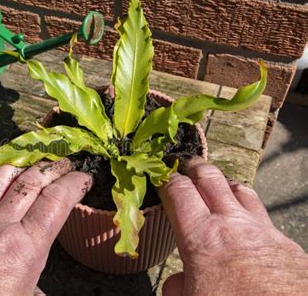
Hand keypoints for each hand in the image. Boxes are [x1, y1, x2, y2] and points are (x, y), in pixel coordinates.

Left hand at [0, 158, 91, 294]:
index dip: (74, 183)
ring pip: (3, 180)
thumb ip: (36, 289)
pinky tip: (2, 179)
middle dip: (52, 168)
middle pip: (31, 183)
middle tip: (66, 164)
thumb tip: (37, 291)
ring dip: (25, 167)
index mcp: (23, 248)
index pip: (55, 201)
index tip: (84, 178)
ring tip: (37, 161)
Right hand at [158, 157, 307, 294]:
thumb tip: (176, 283)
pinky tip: (248, 224)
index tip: (160, 176)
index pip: (178, 191)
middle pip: (210, 178)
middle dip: (195, 166)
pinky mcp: (287, 243)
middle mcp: (232, 224)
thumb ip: (178, 287)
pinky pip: (265, 217)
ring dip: (225, 183)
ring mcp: (263, 230)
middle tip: (187, 165)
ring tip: (217, 185)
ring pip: (241, 190)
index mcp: (201, 237)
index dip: (166, 179)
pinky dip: (250, 211)